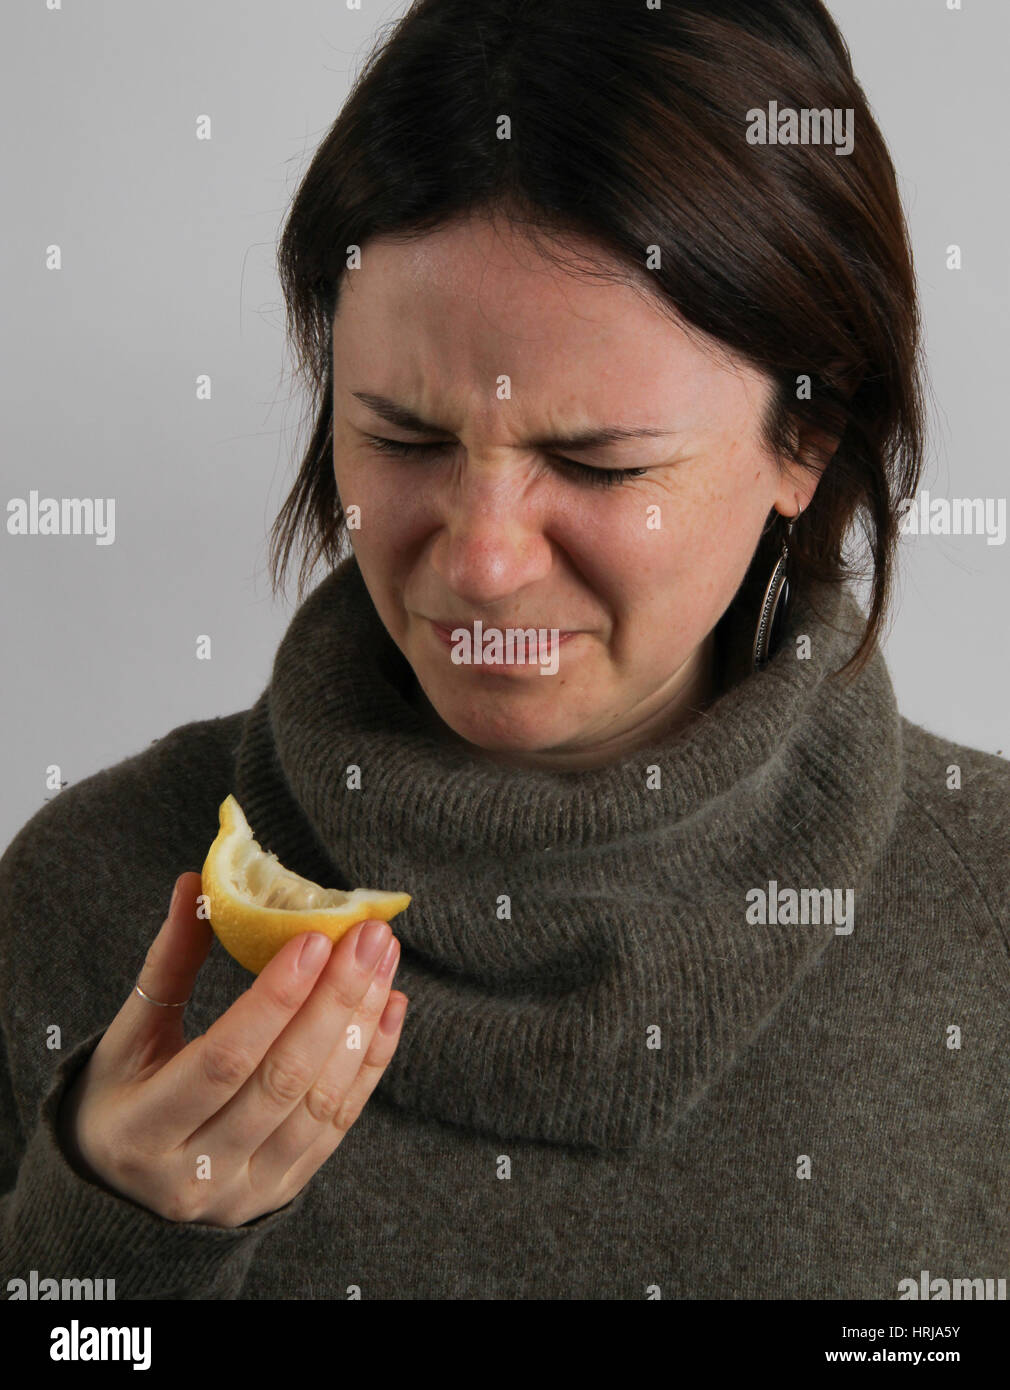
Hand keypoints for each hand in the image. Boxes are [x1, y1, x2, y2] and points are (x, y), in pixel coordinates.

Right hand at [56, 872, 406, 1226]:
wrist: (120, 1191)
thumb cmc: (122, 1096)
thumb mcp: (131, 1036)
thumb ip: (168, 964)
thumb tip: (193, 884)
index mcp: (142, 1131)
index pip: (223, 1061)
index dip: (273, 1000)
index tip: (315, 940)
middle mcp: (195, 1173)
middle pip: (282, 1081)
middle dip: (335, 1001)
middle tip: (368, 937)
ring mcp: (244, 1192)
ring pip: (320, 1104)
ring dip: (360, 1025)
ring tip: (383, 961)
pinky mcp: (282, 1192)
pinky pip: (338, 1124)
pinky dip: (370, 1062)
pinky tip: (389, 1007)